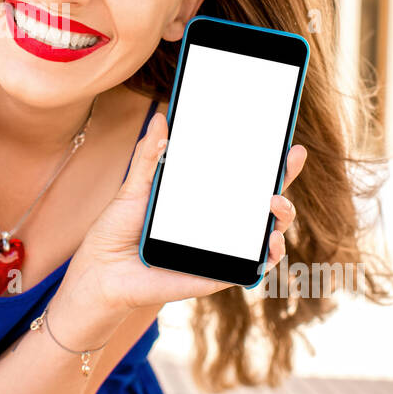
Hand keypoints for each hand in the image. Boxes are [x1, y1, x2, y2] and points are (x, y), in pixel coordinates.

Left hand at [71, 111, 306, 311]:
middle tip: (288, 166)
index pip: (245, 179)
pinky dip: (267, 257)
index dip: (272, 165)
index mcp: (204, 200)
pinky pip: (251, 268)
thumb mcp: (134, 187)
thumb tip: (160, 118)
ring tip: (275, 204)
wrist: (101, 272)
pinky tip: (269, 243)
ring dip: (282, 219)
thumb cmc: (118, 230)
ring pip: (266, 236)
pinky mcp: (217, 275)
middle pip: (264, 204)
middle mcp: (218, 224)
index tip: (291, 145)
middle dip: (285, 184)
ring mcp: (221, 250)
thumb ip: (149, 156)